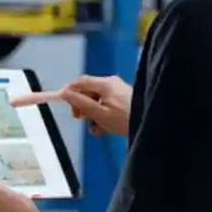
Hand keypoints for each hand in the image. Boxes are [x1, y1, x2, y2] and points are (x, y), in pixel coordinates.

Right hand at [12, 75, 131, 136]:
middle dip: (80, 105)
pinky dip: (101, 116)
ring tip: (95, 128)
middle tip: (79, 118)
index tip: (58, 101)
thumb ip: (82, 103)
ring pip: (96, 100)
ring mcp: (118, 91)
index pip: (79, 82)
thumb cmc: (126, 120)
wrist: (152, 123)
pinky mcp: (123, 100)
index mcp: (105, 84)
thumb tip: (65, 93)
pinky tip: (103, 129)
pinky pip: (106, 105)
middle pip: (86, 91)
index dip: (67, 91)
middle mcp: (111, 83)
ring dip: (91, 113)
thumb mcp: (100, 114)